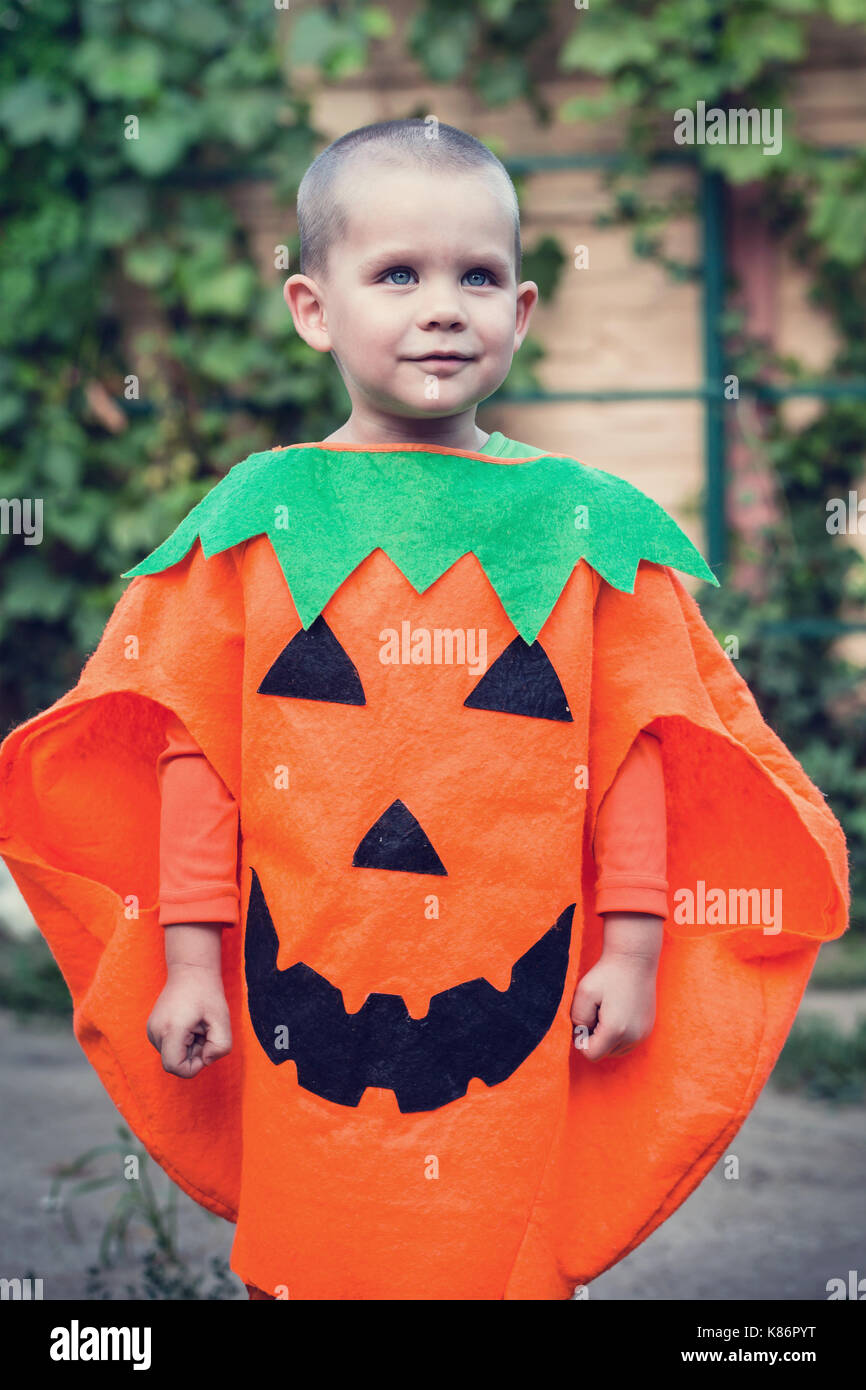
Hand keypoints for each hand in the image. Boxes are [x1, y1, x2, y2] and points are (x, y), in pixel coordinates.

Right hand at [146, 964, 231, 1077]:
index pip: (175, 1067)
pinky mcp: (152, 1029)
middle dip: (193, 1055)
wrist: (190, 970)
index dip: (194, 1066)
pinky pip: (168, 1047)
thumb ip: (221, 1046)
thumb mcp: (223, 1019)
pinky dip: (181, 1043)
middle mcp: (155, 1031)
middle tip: (204, 1032)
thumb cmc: (207, 994)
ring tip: (196, 1027)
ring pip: (171, 1056)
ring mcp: (151, 1030)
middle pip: (174, 1063)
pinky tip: (189, 1025)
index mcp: (171, 1029)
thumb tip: (206, 1060)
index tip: (206, 1047)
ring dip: (188, 1049)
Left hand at [570, 944, 659, 1062]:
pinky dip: (618, 1034)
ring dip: (606, 1038)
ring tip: (606, 1012)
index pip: (591, 1054)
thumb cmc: (607, 974)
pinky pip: (627, 1043)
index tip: (584, 1019)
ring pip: (615, 1050)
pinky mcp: (648, 1030)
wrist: (634, 960)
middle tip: (596, 1012)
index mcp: (616, 1030)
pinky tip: (616, 1013)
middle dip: (594, 1038)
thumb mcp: (583, 994)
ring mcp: (643, 1034)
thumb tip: (582, 1036)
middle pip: (603, 1053)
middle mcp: (633, 1037)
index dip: (581, 1040)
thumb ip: (577, 1020)